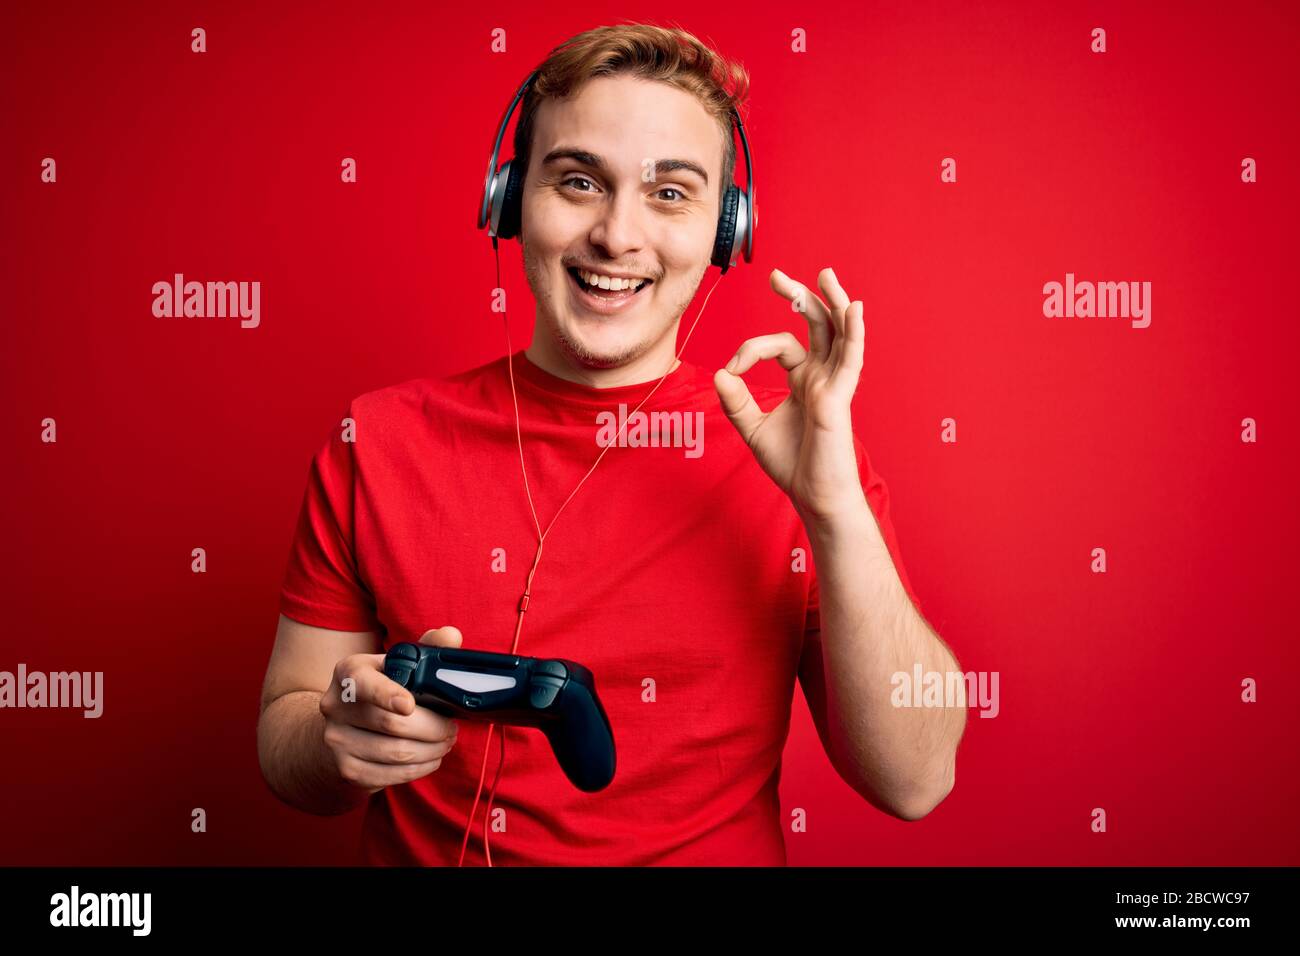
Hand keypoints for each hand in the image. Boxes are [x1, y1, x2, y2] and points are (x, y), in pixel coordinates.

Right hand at [319, 626, 464, 793]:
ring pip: (396, 753)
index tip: (409, 705)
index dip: (387, 695)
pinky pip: (391, 776)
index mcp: (349, 673)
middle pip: (392, 724)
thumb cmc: (382, 687)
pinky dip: (419, 769)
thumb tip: (452, 635)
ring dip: (431, 750)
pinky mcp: (346, 770)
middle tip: (452, 728)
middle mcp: (335, 706)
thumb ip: (427, 647)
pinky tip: (431, 758)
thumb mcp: (397, 663)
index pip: (365, 684)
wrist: (342, 725)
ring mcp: (337, 741)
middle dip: (433, 728)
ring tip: (445, 742)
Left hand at [713, 267, 867, 523]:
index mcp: (804, 379)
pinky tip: (853, 308)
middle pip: (816, 325)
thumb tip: (720, 374)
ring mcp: (834, 383)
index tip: (732, 370)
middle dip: (799, 297)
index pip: (780, 345)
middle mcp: (822, 375)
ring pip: (839, 333)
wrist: (814, 495)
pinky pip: (851, 358)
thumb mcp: (753, 428)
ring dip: (833, 302)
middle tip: (775, 276)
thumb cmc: (792, 465)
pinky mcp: (840, 397)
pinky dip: (853, 332)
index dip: (751, 350)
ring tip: (824, 275)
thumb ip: (736, 401)